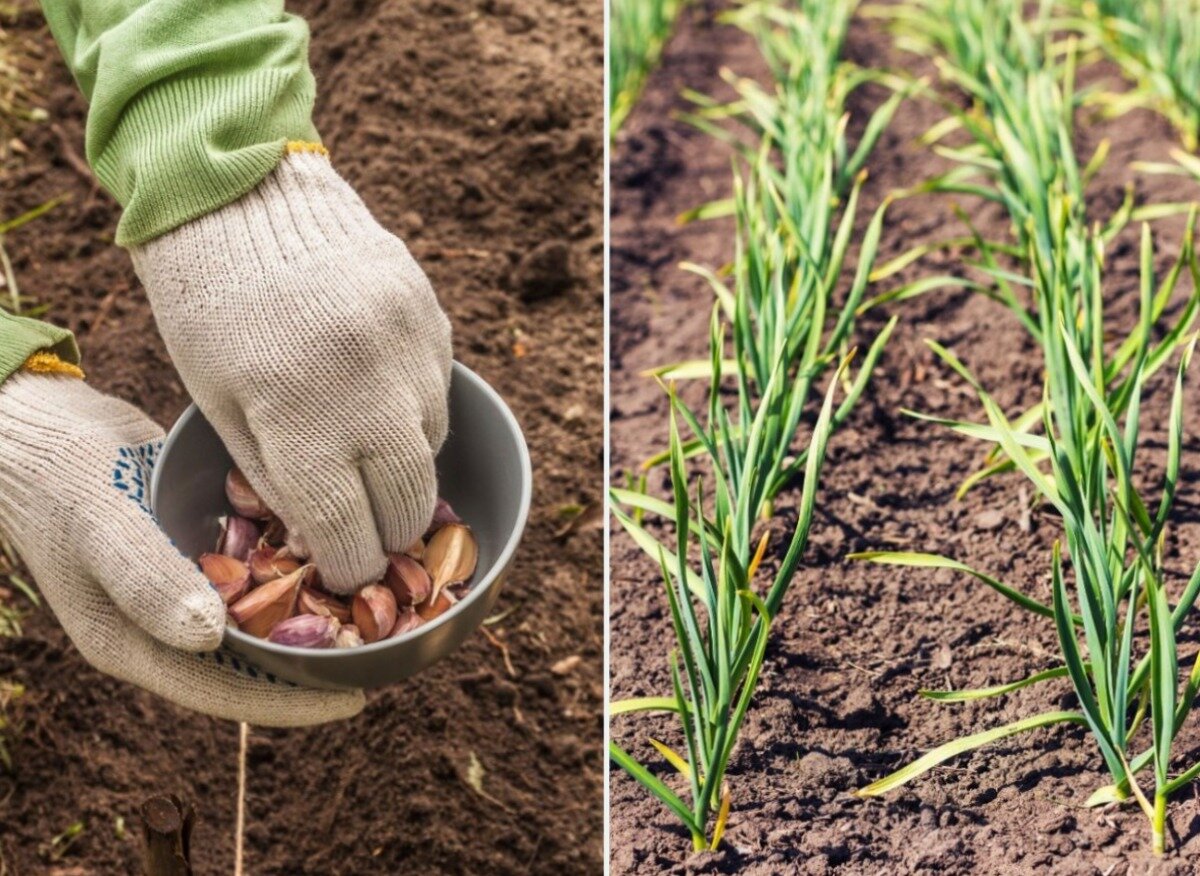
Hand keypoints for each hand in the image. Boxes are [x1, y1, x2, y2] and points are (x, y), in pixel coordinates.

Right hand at [0, 373, 362, 725]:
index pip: (227, 692)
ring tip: (381, 604)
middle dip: (319, 659)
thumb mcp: (100, 527)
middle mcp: (167, 624)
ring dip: (316, 612)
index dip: (293, 701)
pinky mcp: (198, 548)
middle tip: (387, 647)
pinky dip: (297, 565)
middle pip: (256, 661)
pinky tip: (346, 546)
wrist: (37, 425)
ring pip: (263, 616)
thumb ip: (149, 582)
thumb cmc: (58, 480)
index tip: (357, 698)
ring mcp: (184, 586)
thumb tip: (209, 639)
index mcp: (138, 645)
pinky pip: (258, 570)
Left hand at [132, 149, 452, 593]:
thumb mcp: (219, 405)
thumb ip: (276, 478)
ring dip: (403, 467)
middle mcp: (366, 386)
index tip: (349, 574)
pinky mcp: (432, 316)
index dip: (351, 567)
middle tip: (370, 533)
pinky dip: (415, 412)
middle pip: (407, 501)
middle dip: (389, 531)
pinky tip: (379, 396)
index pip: (347, 530)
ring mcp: (407, 348)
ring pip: (431, 448)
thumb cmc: (210, 313)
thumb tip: (325, 537)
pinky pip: (439, 394)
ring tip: (367, 451)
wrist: (245, 199)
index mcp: (296, 415)